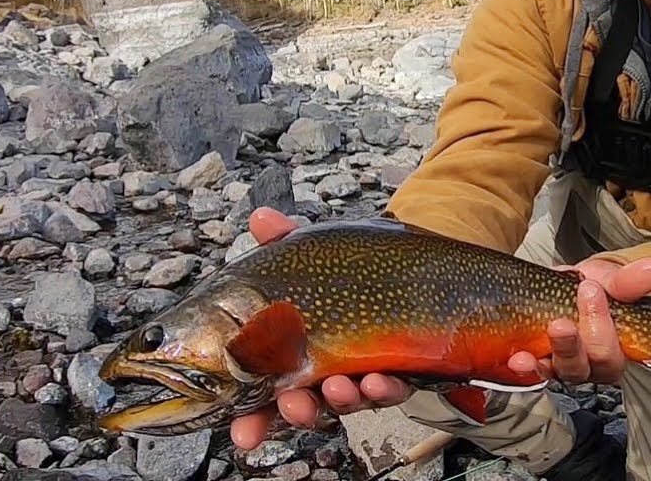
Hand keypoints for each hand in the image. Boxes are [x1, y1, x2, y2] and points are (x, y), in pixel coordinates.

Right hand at [228, 208, 413, 450]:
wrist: (407, 268)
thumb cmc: (346, 272)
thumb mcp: (313, 256)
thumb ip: (285, 242)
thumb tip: (261, 218)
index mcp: (294, 356)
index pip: (268, 395)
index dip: (254, 419)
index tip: (242, 432)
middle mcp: (327, 373)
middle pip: (307, 405)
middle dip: (298, 412)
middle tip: (294, 407)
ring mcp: (364, 375)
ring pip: (350, 400)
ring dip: (342, 399)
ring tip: (339, 388)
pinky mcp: (402, 371)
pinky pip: (395, 387)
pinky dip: (385, 387)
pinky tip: (378, 378)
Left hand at [507, 256, 650, 385]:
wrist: (572, 286)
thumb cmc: (600, 288)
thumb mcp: (613, 280)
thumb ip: (631, 280)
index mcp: (616, 351)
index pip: (613, 354)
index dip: (603, 331)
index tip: (592, 291)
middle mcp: (590, 365)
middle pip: (585, 365)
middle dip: (575, 342)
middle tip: (565, 317)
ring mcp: (563, 364)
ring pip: (559, 369)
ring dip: (551, 352)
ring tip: (545, 332)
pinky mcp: (539, 360)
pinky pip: (533, 369)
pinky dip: (525, 366)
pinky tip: (517, 358)